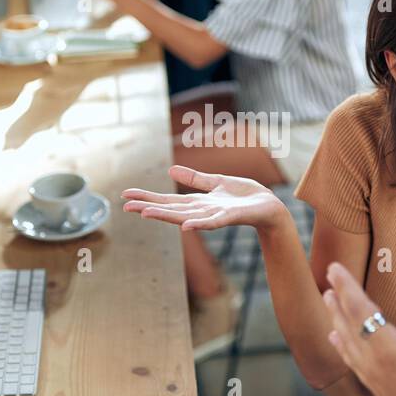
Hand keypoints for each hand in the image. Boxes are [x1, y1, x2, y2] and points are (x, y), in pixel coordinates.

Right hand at [122, 164, 287, 231]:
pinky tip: (185, 226)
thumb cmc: (246, 196)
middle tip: (126, 206)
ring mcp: (214, 215)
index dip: (147, 196)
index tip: (126, 195)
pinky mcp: (229, 217)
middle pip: (170, 209)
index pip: (167, 199)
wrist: (270, 206)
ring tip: (146, 213)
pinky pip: (212, 222)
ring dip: (165, 216)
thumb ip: (195, 178)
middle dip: (148, 207)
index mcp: (198, 201)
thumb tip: (171, 169)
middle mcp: (201, 211)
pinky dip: (198, 225)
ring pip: (185, 216)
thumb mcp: (217, 182)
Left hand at [323, 263, 395, 395]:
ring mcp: (373, 379)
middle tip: (328, 275)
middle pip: (348, 324)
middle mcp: (374, 364)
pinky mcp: (377, 390)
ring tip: (328, 299)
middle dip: (338, 298)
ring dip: (336, 318)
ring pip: (347, 342)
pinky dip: (341, 344)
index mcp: (390, 351)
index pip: (361, 310)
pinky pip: (351, 360)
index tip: (335, 268)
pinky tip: (336, 339)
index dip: (347, 287)